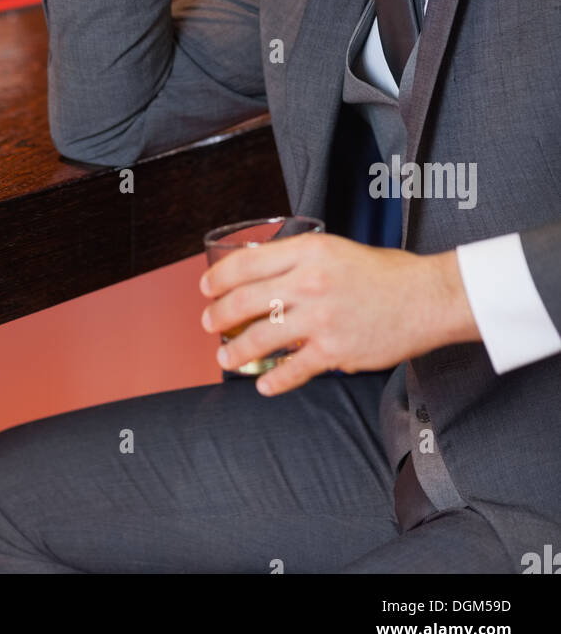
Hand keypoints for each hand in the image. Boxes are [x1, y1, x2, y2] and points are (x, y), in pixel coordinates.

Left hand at [199, 233, 480, 395]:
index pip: (245, 263)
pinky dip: (273, 381)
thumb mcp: (336, 249)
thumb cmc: (387, 273)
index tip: (206, 288)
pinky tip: (263, 385)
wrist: (428, 298)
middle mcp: (308, 283)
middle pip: (243, 301)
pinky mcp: (334, 351)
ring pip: (260, 338)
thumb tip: (265, 274)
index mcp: (307, 251)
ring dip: (235, 351)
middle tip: (209, 324)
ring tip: (225, 356)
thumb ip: (301, 260)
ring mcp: (319, 319)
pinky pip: (292, 370)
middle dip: (217, 316)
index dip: (217, 278)